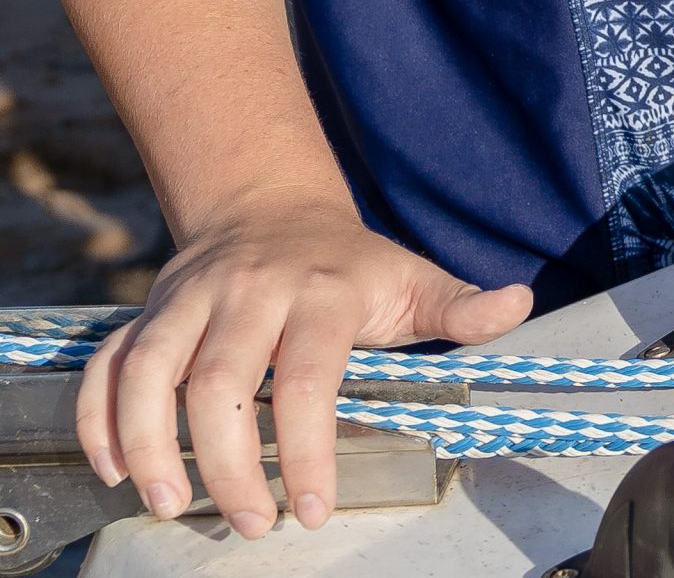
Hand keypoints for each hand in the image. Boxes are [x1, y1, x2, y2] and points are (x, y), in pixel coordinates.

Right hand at [77, 194, 532, 536]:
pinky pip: (106, 364)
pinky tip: (116, 470)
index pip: (308, 377)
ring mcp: (190, 299)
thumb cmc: (350, 263)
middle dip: (226, 463)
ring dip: (148, 443)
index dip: (306, 448)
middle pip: (220, 381)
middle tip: (246, 523)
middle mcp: (250, 290)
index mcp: (322, 290)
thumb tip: (519, 306)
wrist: (271, 206)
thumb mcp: (410, 278)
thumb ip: (460, 305)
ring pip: (149, 369)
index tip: (311, 508)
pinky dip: (98, 418)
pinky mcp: (145, 312)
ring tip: (170, 505)